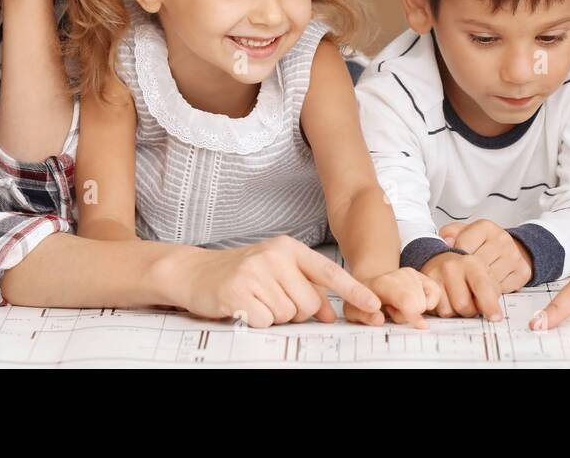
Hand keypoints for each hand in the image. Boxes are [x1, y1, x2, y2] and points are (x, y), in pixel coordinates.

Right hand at [174, 236, 381, 327]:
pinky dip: (257, 322)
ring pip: (288, 315)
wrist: (194, 272)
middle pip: (309, 303)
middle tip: (271, 299)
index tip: (374, 305)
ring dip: (274, 316)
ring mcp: (256, 272)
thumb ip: (305, 288)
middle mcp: (275, 256)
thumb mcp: (276, 273)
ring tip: (256, 300)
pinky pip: (266, 322)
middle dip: (295, 311)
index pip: (328, 272)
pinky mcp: (239, 292)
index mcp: (289, 248)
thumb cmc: (242, 273)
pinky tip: (244, 307)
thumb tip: (329, 313)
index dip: (353, 291)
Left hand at [349, 268, 442, 328]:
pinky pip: (436, 293)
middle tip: (392, 311)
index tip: (419, 326)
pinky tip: (414, 302)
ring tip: (398, 306)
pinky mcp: (422, 275)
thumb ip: (363, 316)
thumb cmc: (363, 302)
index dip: (413, 313)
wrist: (370, 285)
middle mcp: (399, 274)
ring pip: (426, 302)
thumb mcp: (353, 311)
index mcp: (381, 282)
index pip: (405, 298)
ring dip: (415, 310)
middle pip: (418, 305)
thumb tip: (380, 319)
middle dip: (407, 316)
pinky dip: (429, 303)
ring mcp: (412, 273)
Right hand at [421, 251, 503, 319]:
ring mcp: (434, 276)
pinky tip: (445, 302)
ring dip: (456, 314)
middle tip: (472, 306)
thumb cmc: (467, 274)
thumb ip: (491, 293)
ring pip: (447, 312)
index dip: (489, 304)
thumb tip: (493, 314)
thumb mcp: (483, 276)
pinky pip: (435, 312)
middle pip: (463, 305)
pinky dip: (442, 312)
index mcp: (471, 263)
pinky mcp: (422, 288)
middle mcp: (451, 267)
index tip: (495, 318)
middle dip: (470, 312)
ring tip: (457, 302)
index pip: (482, 286)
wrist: (439, 261)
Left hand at [440, 219, 532, 291]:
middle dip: (466, 275)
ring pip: (489, 279)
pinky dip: (493, 292)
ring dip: (479, 285)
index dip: (455, 258)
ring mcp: (514, 256)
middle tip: (459, 279)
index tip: (452, 263)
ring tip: (473, 284)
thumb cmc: (483, 244)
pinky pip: (502, 288)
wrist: (512, 250)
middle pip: (477, 265)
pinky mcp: (522, 272)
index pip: (463, 245)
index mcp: (485, 227)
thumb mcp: (464, 232)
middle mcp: (502, 239)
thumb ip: (450, 233)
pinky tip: (487, 287)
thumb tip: (444, 240)